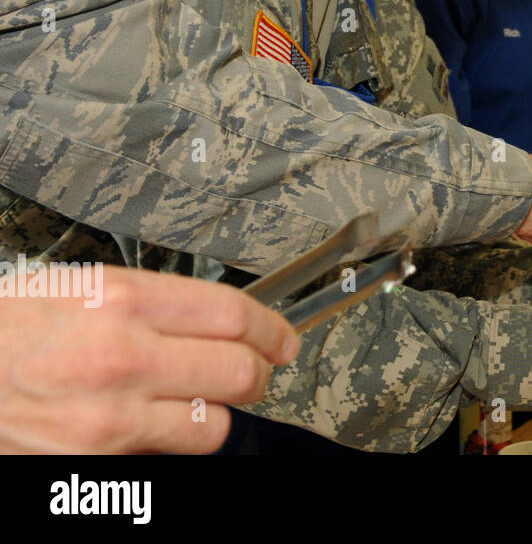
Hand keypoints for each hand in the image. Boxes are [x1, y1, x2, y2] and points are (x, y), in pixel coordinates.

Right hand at [0, 266, 297, 453]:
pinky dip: (165, 447)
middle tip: (257, 372)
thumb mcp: (81, 288)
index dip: (272, 330)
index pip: (234, 315)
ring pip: (212, 426)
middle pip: (239, 372)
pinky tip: (146, 427)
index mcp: (123, 301)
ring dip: (215, 415)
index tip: (282, 339)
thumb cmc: (8, 328)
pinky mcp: (93, 464)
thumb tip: (217, 321)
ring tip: (196, 401)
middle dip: (258, 374)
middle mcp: (122, 357)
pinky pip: (163, 459)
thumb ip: (153, 304)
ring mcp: (109, 418)